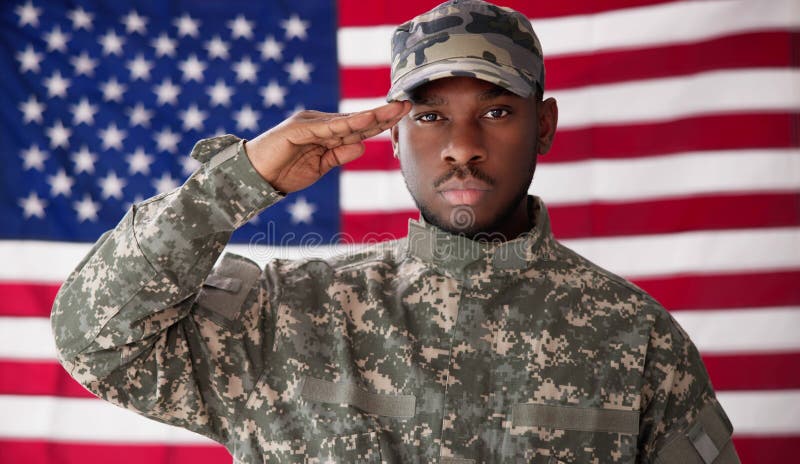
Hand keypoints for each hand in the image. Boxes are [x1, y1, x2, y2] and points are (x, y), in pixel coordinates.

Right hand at [243, 101, 410, 192]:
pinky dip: (349, 123)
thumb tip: (361, 145)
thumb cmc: (285, 172)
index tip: (402, 115)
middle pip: (357, 119)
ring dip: (371, 116)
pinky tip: (368, 119)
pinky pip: (329, 127)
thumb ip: (339, 155)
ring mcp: (310, 124)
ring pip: (347, 121)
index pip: (358, 127)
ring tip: (393, 109)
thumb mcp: (320, 166)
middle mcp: (320, 124)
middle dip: (382, 114)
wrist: (254, 177)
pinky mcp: (300, 129)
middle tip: (406, 105)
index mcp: (326, 133)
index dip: (380, 122)